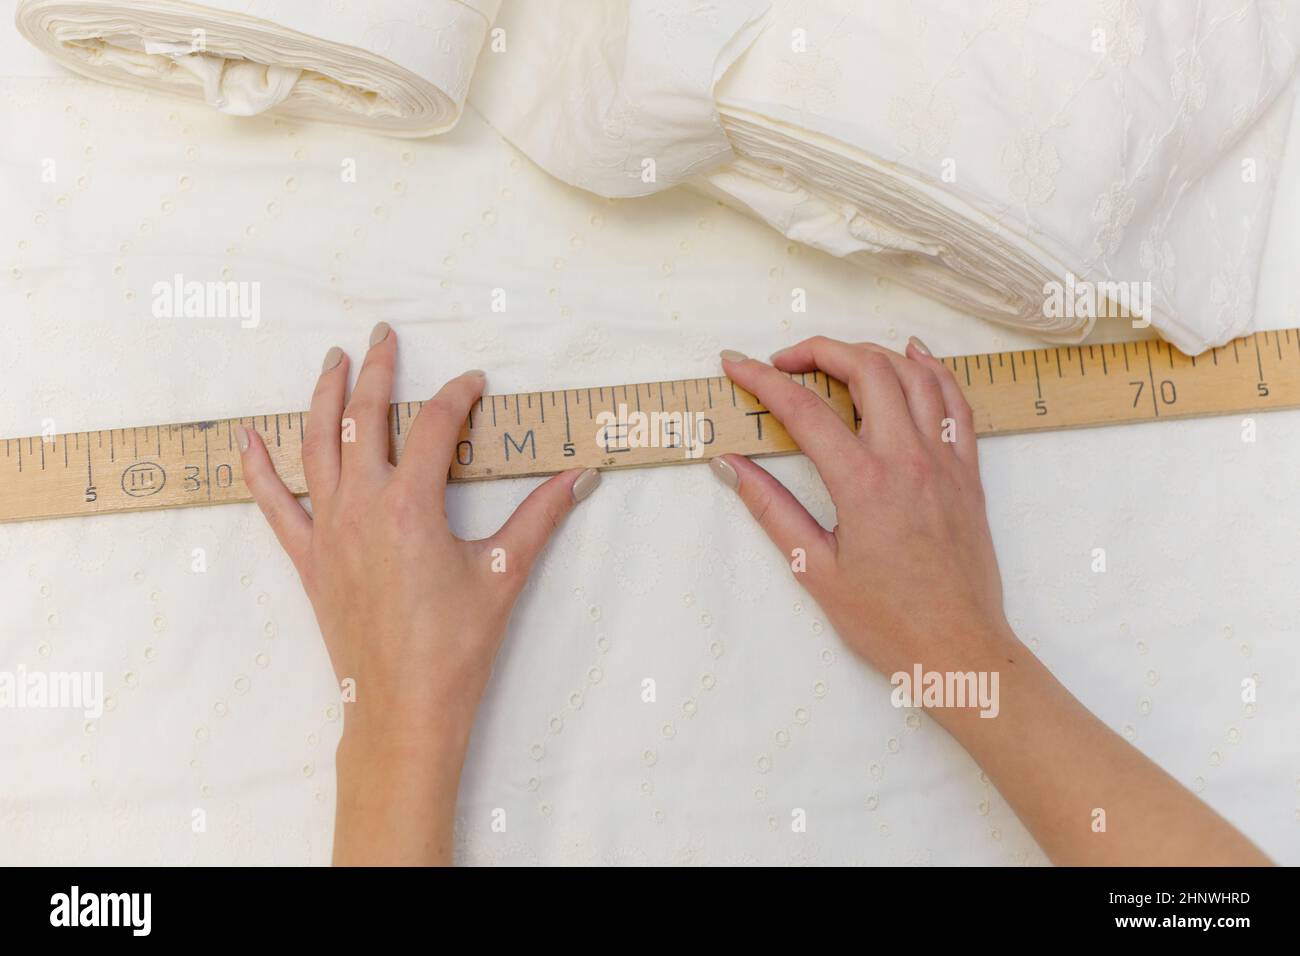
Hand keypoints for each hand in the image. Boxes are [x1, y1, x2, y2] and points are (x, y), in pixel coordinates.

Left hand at [238, 322, 600, 863]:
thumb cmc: (455, 647)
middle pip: (364, 418)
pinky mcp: (309, 559)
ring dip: (323, 396)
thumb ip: (541, 517)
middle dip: (375, 370)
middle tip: (384, 335)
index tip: (475, 383)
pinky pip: (274, 504)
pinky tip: (248, 438)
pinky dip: (259, 468)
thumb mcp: (503, 574)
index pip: (433, 425)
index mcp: (410, 505)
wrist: (402, 708)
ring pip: (317, 445)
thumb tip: (580, 477)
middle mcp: (361, 506)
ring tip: (331, 360)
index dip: (456, 396)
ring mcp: (328, 531)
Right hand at [715, 335, 1011, 677]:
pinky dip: (933, 369)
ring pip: (914, 374)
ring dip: (870, 353)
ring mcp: (945, 460)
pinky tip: (913, 356)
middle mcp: (909, 459)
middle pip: (865, 369)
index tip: (735, 364)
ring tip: (835, 358)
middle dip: (818, 350)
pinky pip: (955, 401)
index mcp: (864, 483)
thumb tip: (731, 466)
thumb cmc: (887, 622)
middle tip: (783, 361)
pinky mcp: (968, 472)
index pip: (803, 409)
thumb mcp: (816, 568)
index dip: (762, 379)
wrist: (959, 651)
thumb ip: (771, 509)